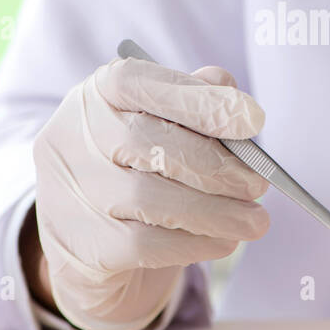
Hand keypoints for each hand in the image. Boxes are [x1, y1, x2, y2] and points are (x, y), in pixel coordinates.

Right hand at [31, 57, 269, 329]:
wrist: (92, 246)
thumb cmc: (139, 171)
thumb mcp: (160, 127)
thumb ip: (193, 104)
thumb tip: (231, 98)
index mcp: (94, 96)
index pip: (135, 82)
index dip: (197, 99)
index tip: (253, 120)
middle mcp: (71, 138)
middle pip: (146, 142)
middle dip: (216, 165)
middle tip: (259, 184)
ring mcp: (69, 194)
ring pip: (149, 199)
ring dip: (216, 211)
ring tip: (255, 220)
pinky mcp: (81, 247)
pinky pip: (146, 245)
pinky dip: (196, 243)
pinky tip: (224, 241)